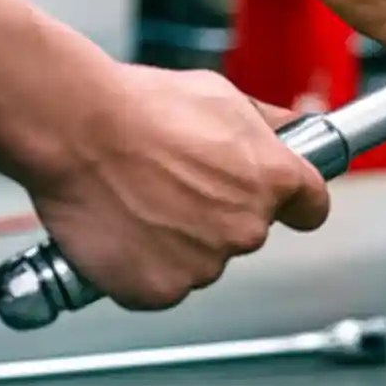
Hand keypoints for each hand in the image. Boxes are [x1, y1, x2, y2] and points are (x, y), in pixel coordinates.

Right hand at [24, 64, 328, 309]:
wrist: (75, 129)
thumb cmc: (141, 106)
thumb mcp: (222, 96)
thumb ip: (268, 124)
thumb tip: (294, 130)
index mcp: (273, 179)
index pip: (310, 208)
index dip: (292, 202)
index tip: (279, 201)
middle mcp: (247, 227)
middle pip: (247, 232)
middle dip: (219, 214)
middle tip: (176, 184)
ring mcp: (205, 264)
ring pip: (203, 260)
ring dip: (180, 242)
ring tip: (141, 201)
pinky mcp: (161, 290)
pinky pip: (162, 285)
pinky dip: (143, 267)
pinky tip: (124, 230)